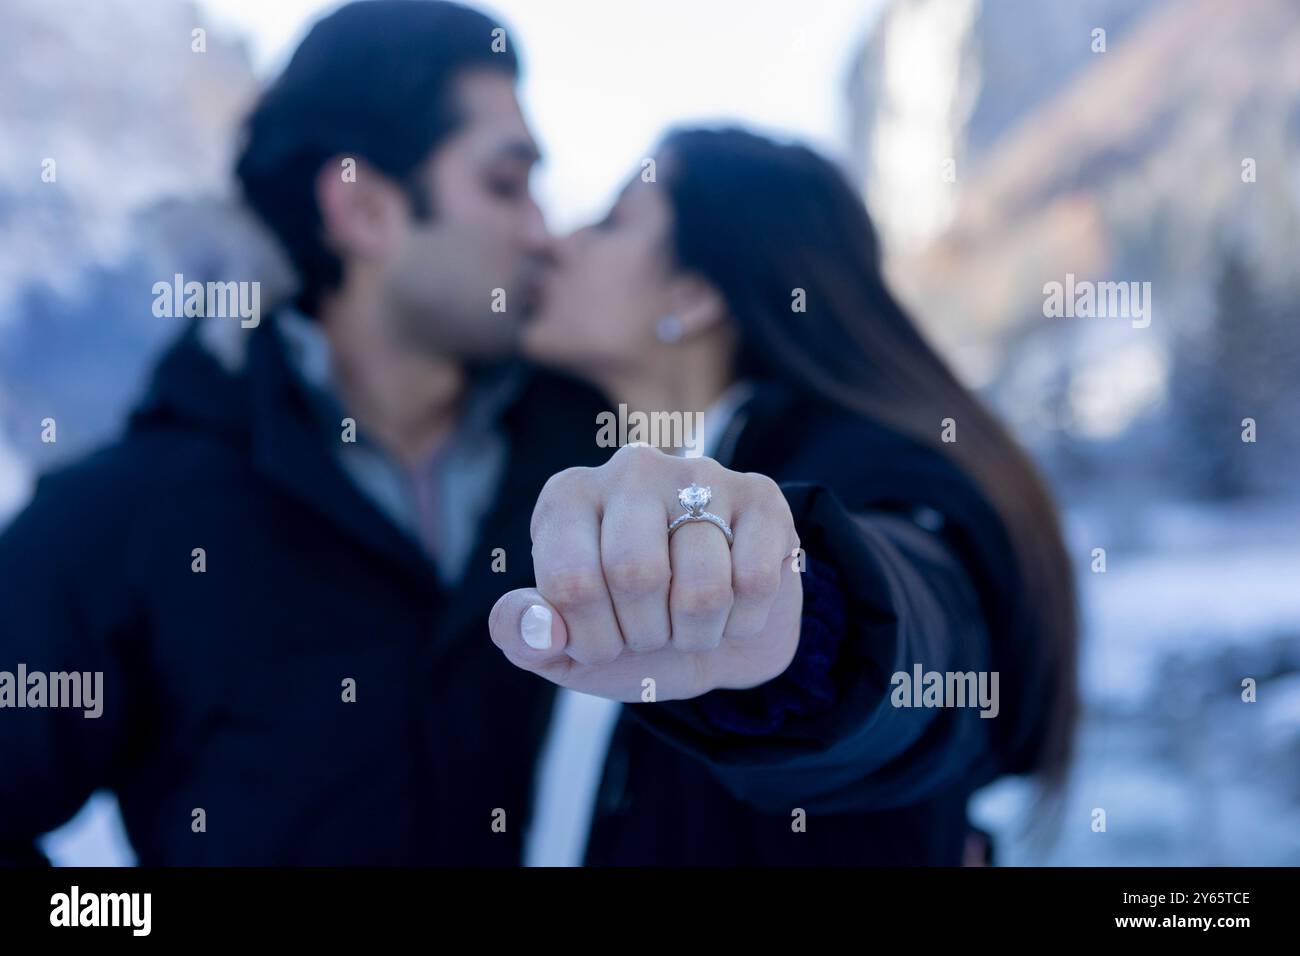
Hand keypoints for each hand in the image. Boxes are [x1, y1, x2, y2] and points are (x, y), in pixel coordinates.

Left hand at [489, 444, 802, 701]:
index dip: (592, 639)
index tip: (603, 642)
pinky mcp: (760, 496)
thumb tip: (537, 626)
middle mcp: (630, 470)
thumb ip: (526, 638)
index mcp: (568, 497)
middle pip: (637, 573)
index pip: (571, 580)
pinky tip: (733, 607)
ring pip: (703, 587)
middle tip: (650, 633)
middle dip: (646, 632)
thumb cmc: (630, 633)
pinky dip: (743, 622)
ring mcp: (700, 474)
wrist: (716, 638)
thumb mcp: (566, 649)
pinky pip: (755, 582)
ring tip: (690, 622)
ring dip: (697, 634)